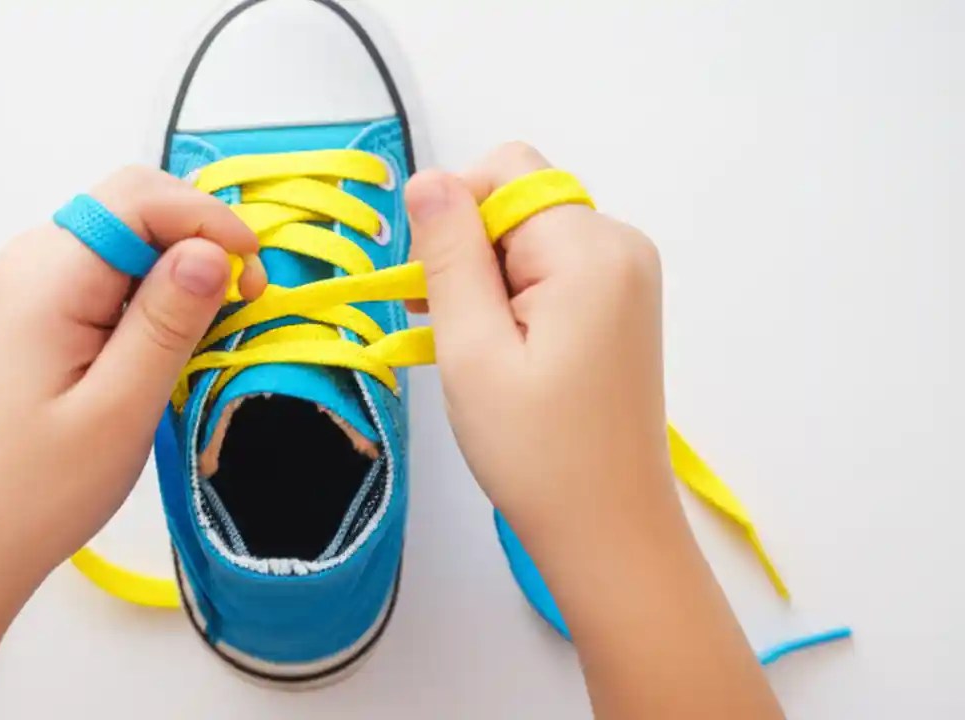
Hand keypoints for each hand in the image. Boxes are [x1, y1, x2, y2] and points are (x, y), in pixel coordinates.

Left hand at [0, 166, 263, 719]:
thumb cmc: (42, 488)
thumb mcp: (121, 408)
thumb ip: (168, 320)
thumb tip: (211, 249)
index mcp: (49, 275)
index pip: (140, 199)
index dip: (210, 221)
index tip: (255, 280)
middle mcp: (34, 261)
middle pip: (133, 206)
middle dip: (200, 237)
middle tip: (245, 301)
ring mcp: (31, 285)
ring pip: (126, 239)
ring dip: (180, 268)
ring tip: (213, 332)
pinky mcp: (38, 313)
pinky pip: (108, 275)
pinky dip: (154, 294)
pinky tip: (171, 344)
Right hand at [407, 142, 672, 540]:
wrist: (607, 527)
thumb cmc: (535, 450)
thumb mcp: (472, 349)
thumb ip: (449, 254)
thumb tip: (427, 178)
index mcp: (590, 249)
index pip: (507, 171)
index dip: (454, 212)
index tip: (429, 284)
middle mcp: (620, 247)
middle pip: (519, 200)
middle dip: (467, 249)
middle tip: (438, 323)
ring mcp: (626, 278)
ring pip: (529, 237)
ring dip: (484, 278)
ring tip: (463, 346)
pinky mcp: (619, 307)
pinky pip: (551, 270)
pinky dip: (511, 297)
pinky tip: (493, 350)